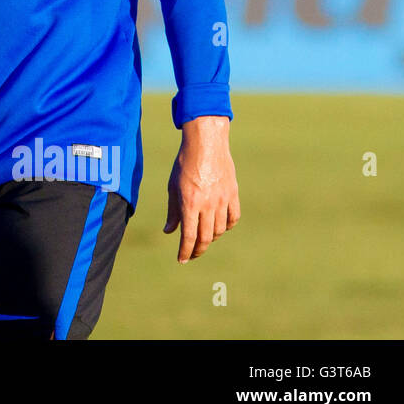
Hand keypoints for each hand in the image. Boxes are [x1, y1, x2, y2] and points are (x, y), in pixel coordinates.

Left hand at [164, 114, 239, 262]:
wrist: (206, 144)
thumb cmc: (184, 164)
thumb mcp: (172, 187)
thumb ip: (173, 211)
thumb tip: (170, 232)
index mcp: (189, 203)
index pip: (189, 236)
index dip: (185, 251)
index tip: (182, 259)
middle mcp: (207, 205)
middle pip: (206, 238)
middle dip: (197, 250)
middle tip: (191, 255)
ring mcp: (222, 200)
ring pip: (220, 230)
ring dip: (211, 238)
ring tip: (203, 238)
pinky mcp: (233, 194)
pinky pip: (233, 218)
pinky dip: (226, 226)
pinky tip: (220, 227)